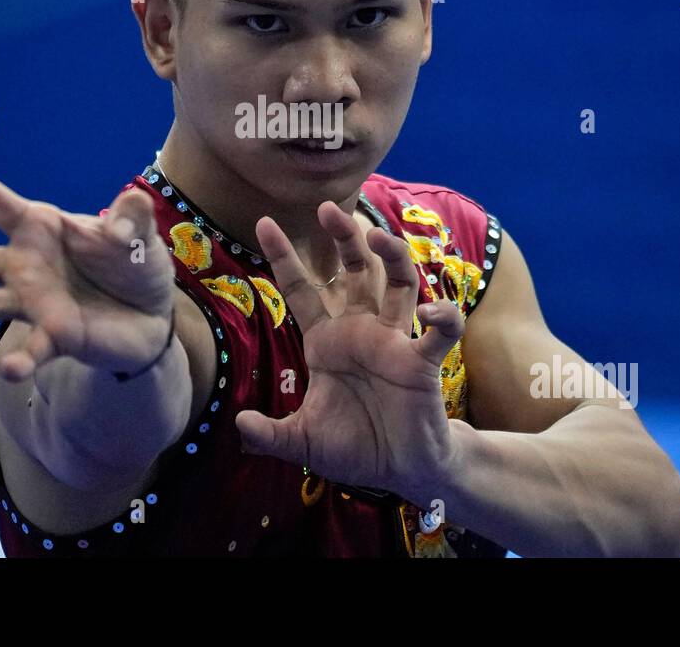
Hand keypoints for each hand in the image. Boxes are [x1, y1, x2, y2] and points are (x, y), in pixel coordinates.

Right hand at [0, 143, 174, 382]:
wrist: (152, 315)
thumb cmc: (133, 263)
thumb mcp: (138, 233)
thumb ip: (131, 217)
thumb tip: (129, 205)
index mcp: (38, 228)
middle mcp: (22, 265)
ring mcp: (31, 303)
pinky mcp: (51, 338)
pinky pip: (29, 351)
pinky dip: (19, 361)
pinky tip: (11, 368)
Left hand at [234, 202, 465, 499]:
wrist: (400, 471)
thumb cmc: (355, 447)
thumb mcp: (302, 441)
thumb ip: (269, 434)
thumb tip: (238, 423)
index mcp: (326, 341)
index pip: (302, 289)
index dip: (284, 256)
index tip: (264, 222)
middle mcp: (360, 331)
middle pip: (353, 270)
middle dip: (343, 237)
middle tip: (327, 207)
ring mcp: (394, 342)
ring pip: (399, 284)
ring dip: (392, 256)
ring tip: (377, 237)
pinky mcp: (422, 361)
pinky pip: (439, 331)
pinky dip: (441, 317)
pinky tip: (429, 314)